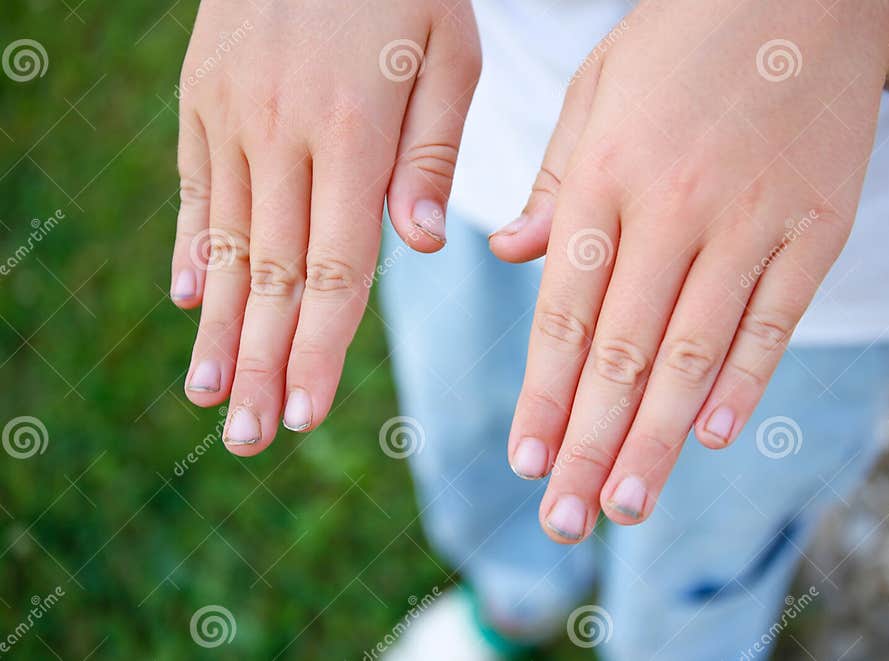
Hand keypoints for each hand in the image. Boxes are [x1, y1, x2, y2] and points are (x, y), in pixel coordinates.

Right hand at [170, 0, 479, 453]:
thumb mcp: (447, 51)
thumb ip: (430, 153)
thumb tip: (416, 247)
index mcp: (353, 131)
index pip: (337, 267)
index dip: (322, 346)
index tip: (309, 412)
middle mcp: (282, 134)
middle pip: (276, 274)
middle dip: (265, 364)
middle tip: (250, 441)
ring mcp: (232, 117)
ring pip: (229, 244)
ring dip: (221, 327)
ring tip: (211, 398)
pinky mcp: (203, 100)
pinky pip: (198, 189)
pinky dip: (196, 250)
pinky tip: (190, 302)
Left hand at [490, 0, 888, 541]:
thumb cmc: (679, 45)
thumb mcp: (595, 94)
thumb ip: (554, 185)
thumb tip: (508, 255)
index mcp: (606, 178)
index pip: (565, 312)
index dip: (544, 393)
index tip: (526, 461)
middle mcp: (674, 208)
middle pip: (624, 352)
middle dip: (588, 443)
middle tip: (564, 519)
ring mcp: (751, 220)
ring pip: (695, 351)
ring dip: (659, 436)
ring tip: (625, 502)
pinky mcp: (817, 227)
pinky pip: (775, 319)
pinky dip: (745, 380)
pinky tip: (715, 435)